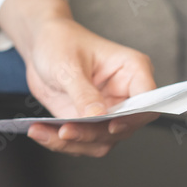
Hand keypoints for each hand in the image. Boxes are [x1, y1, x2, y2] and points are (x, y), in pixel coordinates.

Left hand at [0, 0, 157, 156]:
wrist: (40, 46)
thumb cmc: (60, 42)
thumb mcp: (69, 66)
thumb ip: (84, 93)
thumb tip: (97, 115)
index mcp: (132, 72)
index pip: (147, 102)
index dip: (133, 118)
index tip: (110, 125)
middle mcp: (124, 95)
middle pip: (122, 128)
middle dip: (92, 134)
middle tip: (65, 131)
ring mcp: (108, 112)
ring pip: (102, 141)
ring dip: (73, 143)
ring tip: (43, 132)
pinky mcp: (89, 123)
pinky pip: (81, 143)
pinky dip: (59, 143)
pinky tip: (40, 132)